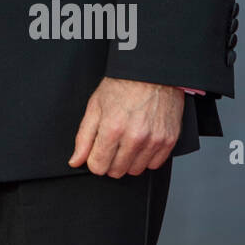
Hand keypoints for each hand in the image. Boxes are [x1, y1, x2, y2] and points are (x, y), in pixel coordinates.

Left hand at [69, 77, 183, 177]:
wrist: (151, 72)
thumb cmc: (123, 85)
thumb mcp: (95, 106)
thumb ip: (83, 137)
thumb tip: (75, 160)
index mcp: (112, 128)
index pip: (98, 167)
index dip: (94, 160)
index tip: (96, 152)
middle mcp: (134, 137)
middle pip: (116, 171)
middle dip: (110, 162)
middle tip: (112, 145)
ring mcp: (154, 140)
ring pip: (135, 171)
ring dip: (128, 161)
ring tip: (127, 141)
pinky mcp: (169, 140)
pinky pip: (155, 164)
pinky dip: (146, 158)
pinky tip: (141, 143)